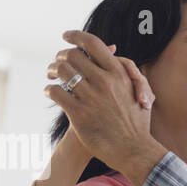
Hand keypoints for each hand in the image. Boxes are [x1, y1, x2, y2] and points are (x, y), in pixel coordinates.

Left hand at [44, 31, 168, 185]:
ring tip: (50, 75)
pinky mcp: (79, 114)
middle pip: (72, 56)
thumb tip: (111, 49)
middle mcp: (104, 81)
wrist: (133, 149)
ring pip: (62, 72)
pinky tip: (50, 92)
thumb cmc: (136, 121)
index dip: (76, 36)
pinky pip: (56, 93)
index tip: (66, 36)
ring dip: (52, 71)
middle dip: (60, 56)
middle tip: (56, 62)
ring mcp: (91, 97)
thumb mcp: (136, 90)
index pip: (93, 43)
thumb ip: (124, 68)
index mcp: (118, 72)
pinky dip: (50, 90)